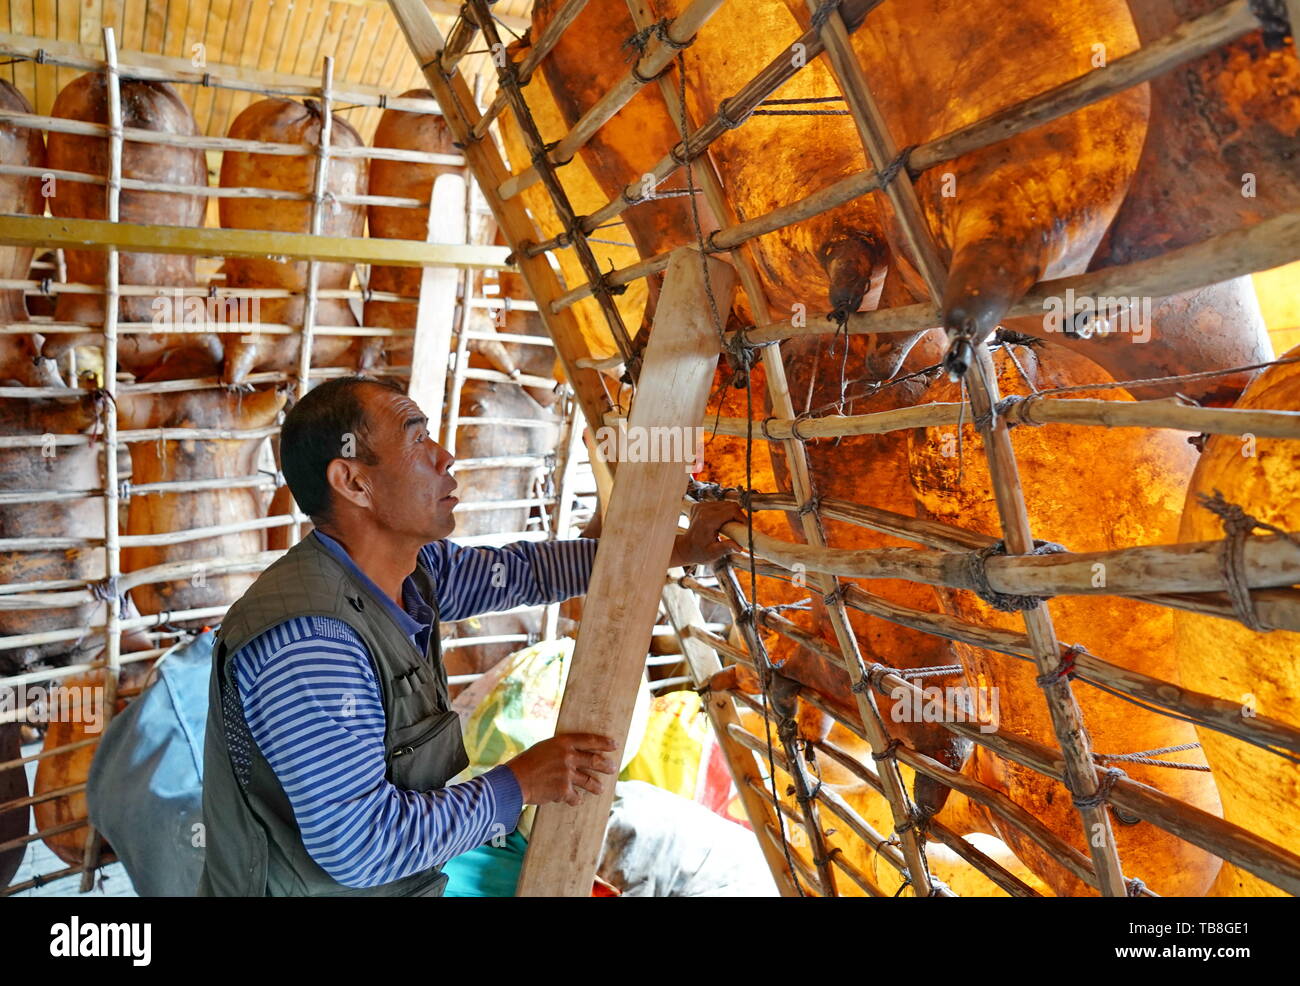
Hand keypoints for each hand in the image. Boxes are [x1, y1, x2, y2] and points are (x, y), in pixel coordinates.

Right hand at [504, 733, 618, 806]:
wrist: (514, 781)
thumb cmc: (526, 763)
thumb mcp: (544, 749)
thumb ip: (560, 751)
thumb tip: (575, 755)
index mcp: (563, 742)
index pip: (589, 740)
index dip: (604, 743)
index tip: (614, 745)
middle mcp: (568, 756)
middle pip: (594, 760)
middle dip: (606, 766)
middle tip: (612, 768)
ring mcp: (567, 774)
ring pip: (589, 781)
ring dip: (596, 786)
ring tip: (600, 789)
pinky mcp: (564, 790)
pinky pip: (575, 797)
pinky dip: (575, 799)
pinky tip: (576, 801)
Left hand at [669, 500, 744, 568]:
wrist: (685, 548)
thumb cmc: (699, 552)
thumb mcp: (713, 553)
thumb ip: (726, 548)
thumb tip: (739, 547)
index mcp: (707, 520)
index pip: (731, 511)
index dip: (742, 518)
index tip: (746, 528)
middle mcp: (703, 510)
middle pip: (730, 505)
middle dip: (739, 516)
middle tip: (741, 528)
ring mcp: (700, 506)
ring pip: (726, 503)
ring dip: (732, 513)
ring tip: (733, 526)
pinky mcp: (700, 505)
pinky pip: (719, 505)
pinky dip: (724, 512)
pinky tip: (722, 522)